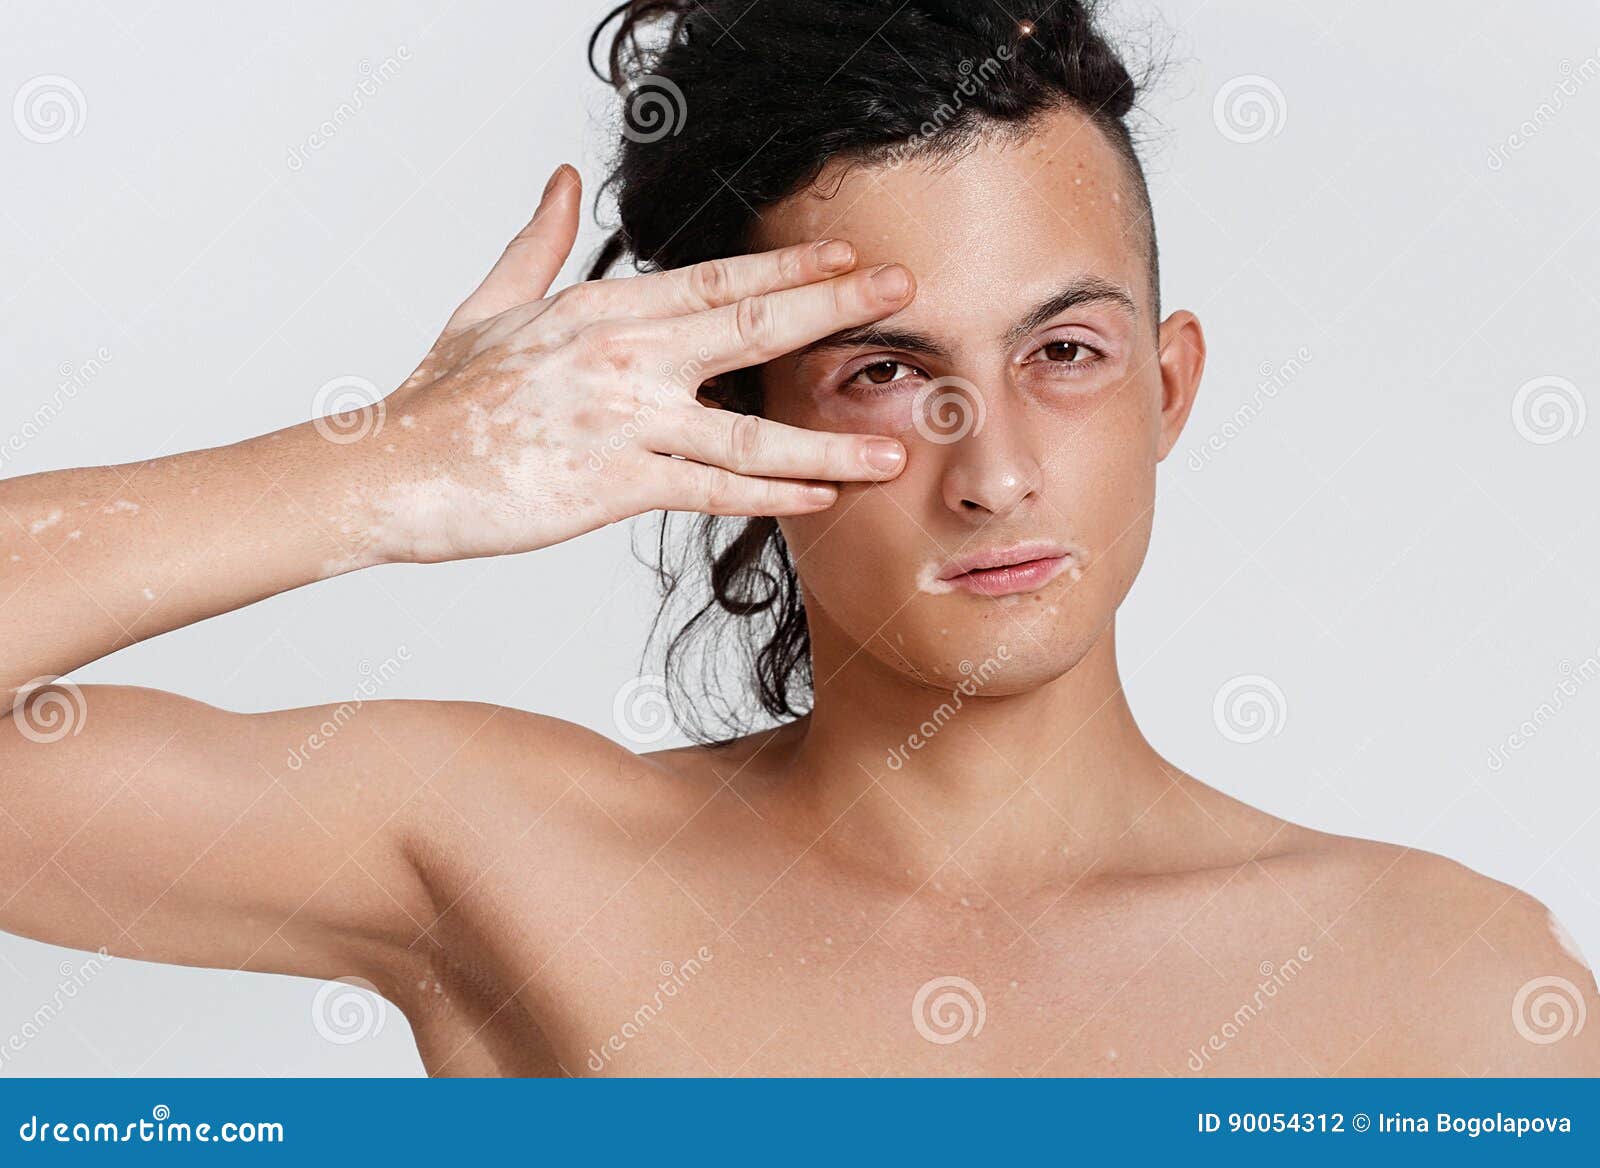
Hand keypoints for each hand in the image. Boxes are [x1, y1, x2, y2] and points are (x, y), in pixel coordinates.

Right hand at [356, 164, 913, 563]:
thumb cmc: (440, 397)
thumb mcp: (490, 304)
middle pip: (751, 326)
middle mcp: (623, 355)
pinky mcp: (613, 484)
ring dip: (827, 442)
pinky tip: (821, 499)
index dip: (791, 269)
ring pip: (748, 432)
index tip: (850, 258)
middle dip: (836, 311)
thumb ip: (539, 242)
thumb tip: (565, 181)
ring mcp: (623, 420)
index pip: (718, 281)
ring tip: (892, 453)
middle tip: (905, 295)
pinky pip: (711, 491)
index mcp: (602, 309)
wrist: (392, 469)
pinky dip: (771, 496)